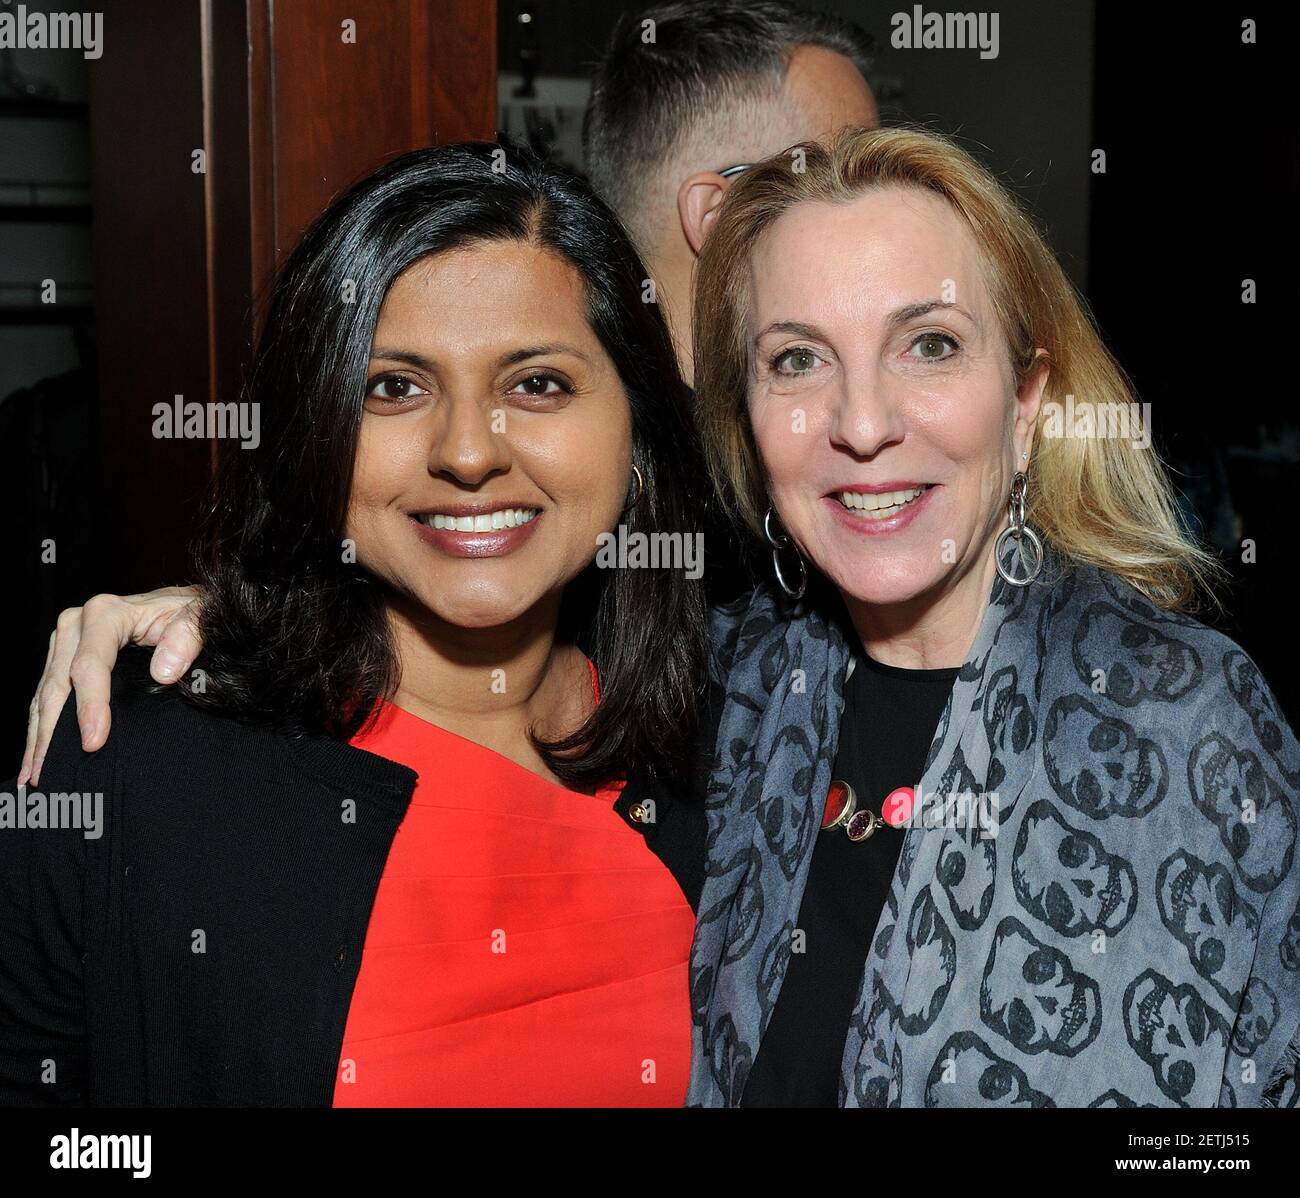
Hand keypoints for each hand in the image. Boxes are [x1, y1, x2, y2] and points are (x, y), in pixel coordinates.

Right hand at [20, 586, 201, 786]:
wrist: (183, 605)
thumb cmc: (191, 612)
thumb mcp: (198, 617)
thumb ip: (187, 638)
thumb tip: (164, 672)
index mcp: (106, 613)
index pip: (90, 666)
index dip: (90, 706)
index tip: (94, 741)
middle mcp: (77, 624)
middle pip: (58, 684)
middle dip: (52, 732)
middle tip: (49, 774)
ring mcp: (67, 641)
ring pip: (46, 693)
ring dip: (38, 737)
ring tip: (35, 776)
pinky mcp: (64, 656)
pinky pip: (47, 694)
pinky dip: (42, 726)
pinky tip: (37, 756)